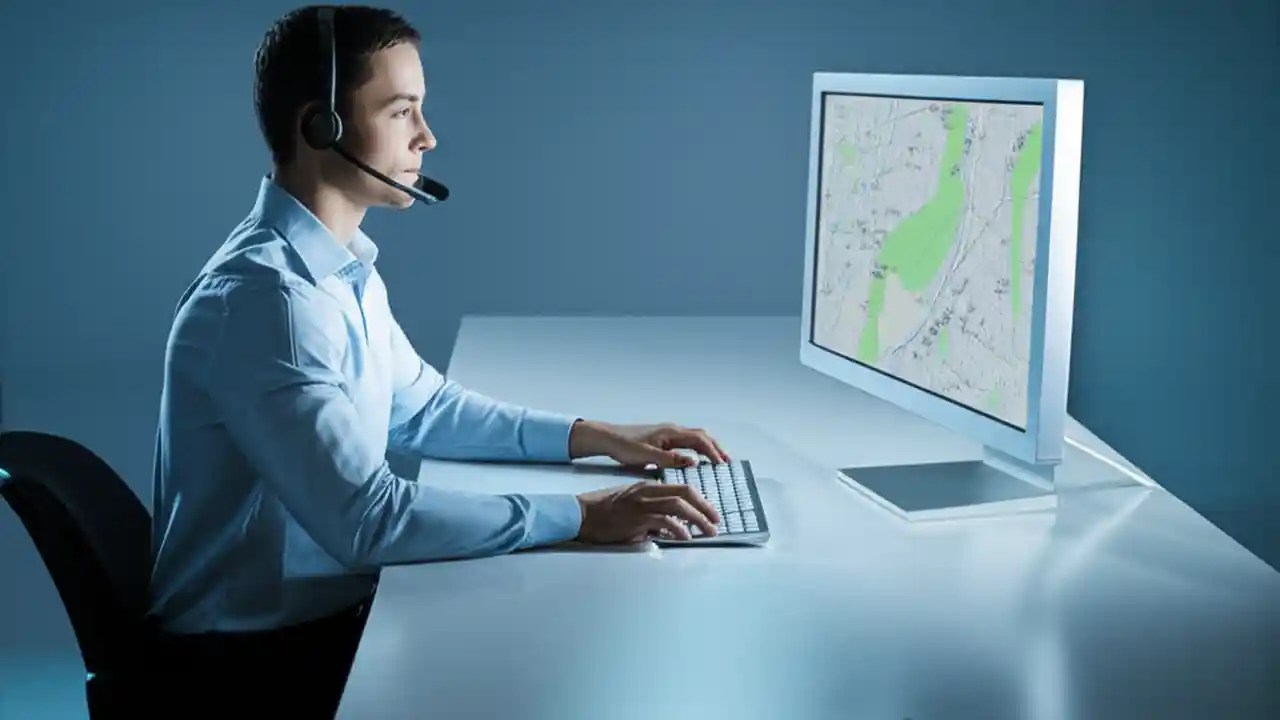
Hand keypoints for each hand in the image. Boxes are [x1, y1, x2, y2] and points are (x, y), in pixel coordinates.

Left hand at [570, 420, 730, 467]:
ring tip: (717, 461)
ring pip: (694, 438)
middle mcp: (672, 430)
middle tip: (727, 462)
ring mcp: (667, 433)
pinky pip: (686, 442)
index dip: (713, 452)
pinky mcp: (662, 439)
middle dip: (715, 448)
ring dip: (707, 448)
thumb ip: (671, 459)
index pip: (699, 440)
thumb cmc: (626, 447)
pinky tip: (696, 460)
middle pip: (701, 436)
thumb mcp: (648, 456)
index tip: (722, 465)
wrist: (608, 438)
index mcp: (671, 432)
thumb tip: (694, 462)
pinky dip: (697, 449)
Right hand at [576, 480, 721, 543]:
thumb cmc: (604, 513)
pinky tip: (685, 537)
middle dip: (705, 507)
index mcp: (648, 487)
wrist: (582, 515)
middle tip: (716, 521)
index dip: (701, 500)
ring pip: (679, 506)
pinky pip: (664, 521)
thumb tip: (671, 527)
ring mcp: (642, 503)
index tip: (711, 512)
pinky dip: (678, 528)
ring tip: (708, 531)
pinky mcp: (636, 518)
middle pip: (686, 493)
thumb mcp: (632, 507)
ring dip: (698, 519)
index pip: (682, 488)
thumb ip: (652, 513)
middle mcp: (648, 491)